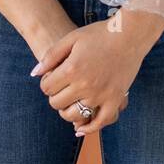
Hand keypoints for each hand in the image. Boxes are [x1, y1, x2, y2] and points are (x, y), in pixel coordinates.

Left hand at [30, 15, 154, 135]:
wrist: (128, 35)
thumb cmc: (99, 34)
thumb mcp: (71, 39)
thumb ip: (51, 56)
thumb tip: (34, 74)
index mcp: (72, 69)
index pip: (47, 88)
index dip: (46, 83)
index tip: (52, 78)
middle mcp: (85, 85)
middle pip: (57, 103)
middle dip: (55, 96)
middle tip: (62, 88)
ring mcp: (101, 94)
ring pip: (74, 115)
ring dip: (67, 111)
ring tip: (70, 102)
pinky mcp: (115, 99)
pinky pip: (100, 122)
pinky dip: (89, 128)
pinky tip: (80, 129)